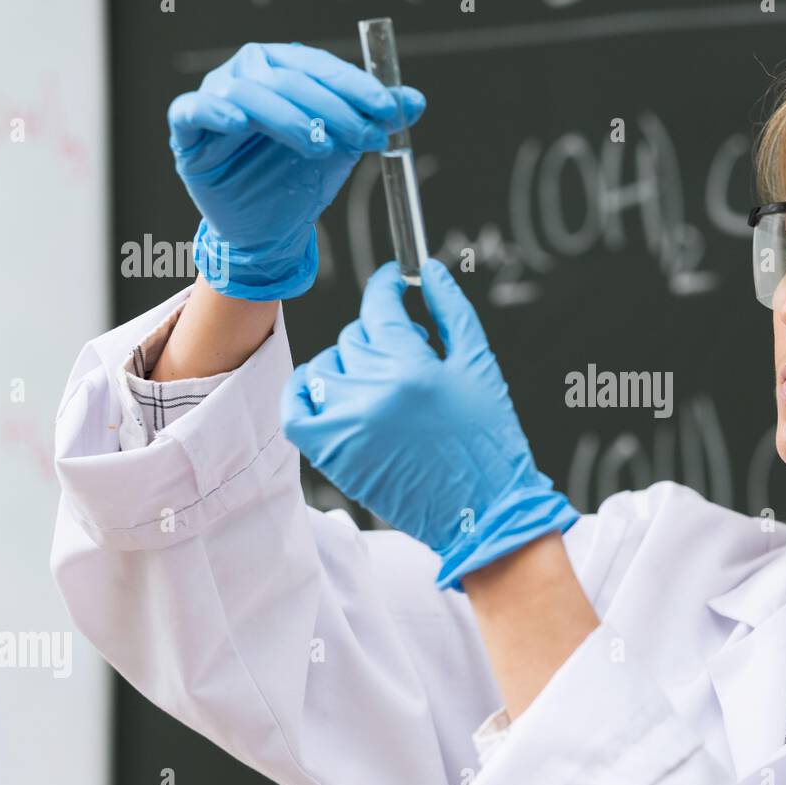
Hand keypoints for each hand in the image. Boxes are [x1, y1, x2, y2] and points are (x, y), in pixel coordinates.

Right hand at [168, 42, 425, 300]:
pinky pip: (191, 110)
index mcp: (282, 69)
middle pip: (287, 77)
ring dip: (289, 116)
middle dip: (333, 107)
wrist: (268, 229)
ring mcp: (214, 100)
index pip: (318, 66)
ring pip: (247, 92)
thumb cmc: (300, 178)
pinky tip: (239, 124)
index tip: (389, 108)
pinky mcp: (187, 134)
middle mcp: (246, 75)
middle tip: (367, 137)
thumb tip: (414, 99)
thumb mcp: (345, 147)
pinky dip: (214, 111)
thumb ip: (375, 119)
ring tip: (320, 146)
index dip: (355, 85)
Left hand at [280, 259, 579, 591]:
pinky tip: (332, 393)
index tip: (393, 284)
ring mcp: (348, 424)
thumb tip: (429, 272)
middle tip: (408, 353)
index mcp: (413, 368)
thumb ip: (453, 312)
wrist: (484, 512)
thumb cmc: (488, 445)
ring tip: (380, 382)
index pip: (380, 305)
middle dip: (381, 336)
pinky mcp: (333, 454)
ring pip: (327, 366)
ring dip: (350, 365)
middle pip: (356, 336)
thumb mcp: (481, 368)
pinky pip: (297, 408)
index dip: (386, 286)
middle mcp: (374, 393)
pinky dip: (306, 393)